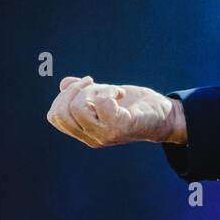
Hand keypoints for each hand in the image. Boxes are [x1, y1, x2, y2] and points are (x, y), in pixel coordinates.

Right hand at [46, 75, 186, 148]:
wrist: (165, 117)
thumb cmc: (135, 106)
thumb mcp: (106, 96)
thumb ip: (84, 92)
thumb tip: (63, 83)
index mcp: (84, 131)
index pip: (54, 117)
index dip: (62, 96)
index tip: (83, 84)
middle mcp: (91, 137)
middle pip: (62, 112)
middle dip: (74, 90)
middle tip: (92, 82)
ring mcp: (105, 134)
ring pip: (77, 108)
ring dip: (91, 90)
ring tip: (109, 89)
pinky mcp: (121, 127)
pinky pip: (101, 104)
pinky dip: (108, 91)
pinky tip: (120, 94)